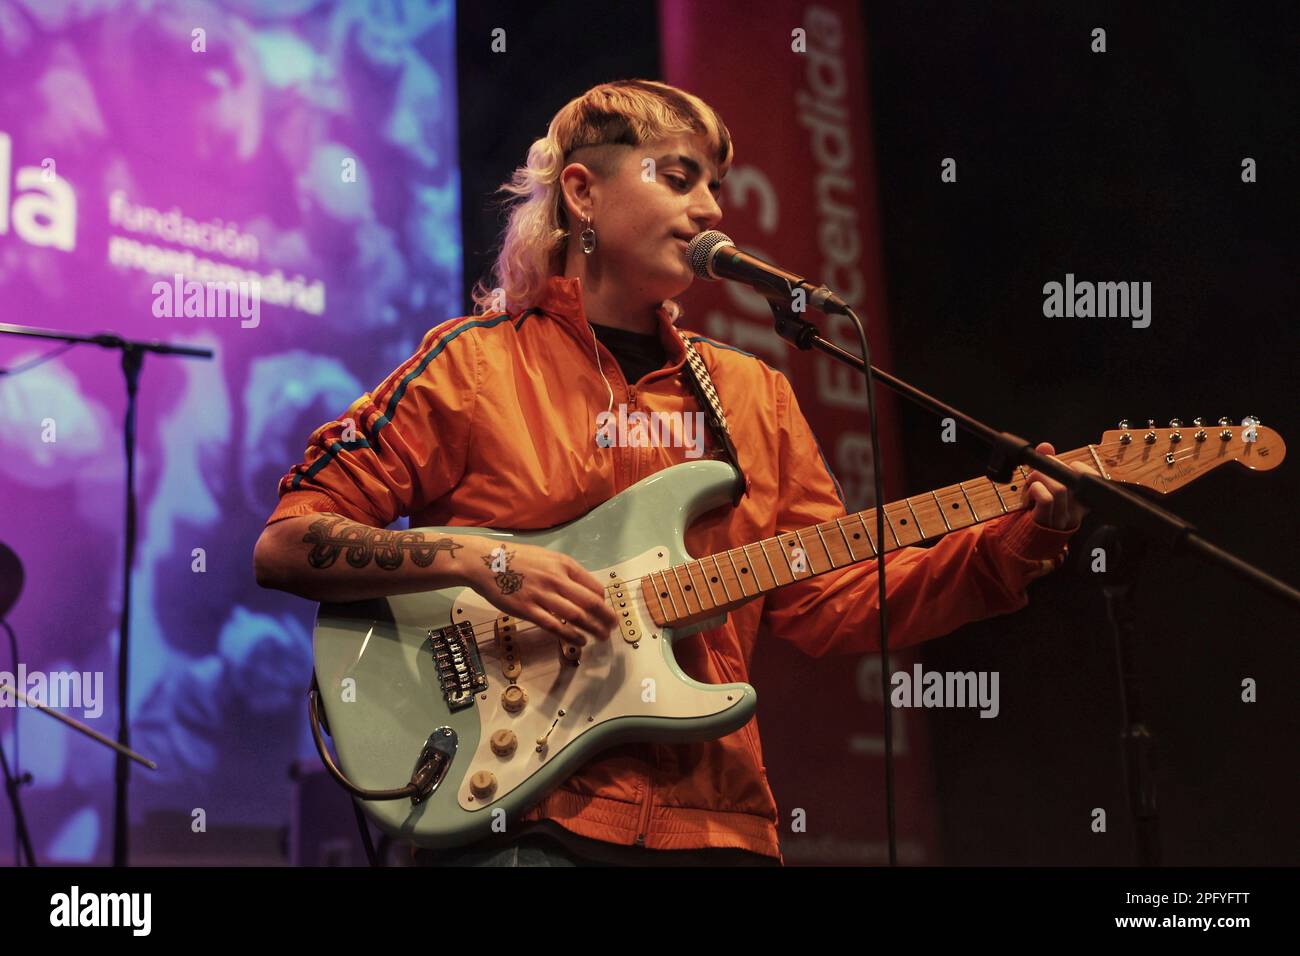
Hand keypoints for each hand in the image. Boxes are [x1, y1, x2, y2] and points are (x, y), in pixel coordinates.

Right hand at [466, 539, 619, 646]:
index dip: (604, 602)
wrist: (485, 562)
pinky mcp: (528, 610)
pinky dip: (571, 635)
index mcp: (563, 565)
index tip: (606, 611)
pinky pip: (555, 626)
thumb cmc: (516, 559)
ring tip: (602, 637)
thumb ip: (564, 572)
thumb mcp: (546, 557)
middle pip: (591, 603)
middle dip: (607, 618)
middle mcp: (556, 579)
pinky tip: (580, 641)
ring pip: (577, 616)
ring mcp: (542, 595)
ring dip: (594, 629)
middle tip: (613, 627)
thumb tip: (583, 590)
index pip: (594, 586)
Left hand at [1023, 441, 1094, 530]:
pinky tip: (1029, 496)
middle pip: (1071, 480)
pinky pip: (1046, 499)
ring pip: (1059, 488)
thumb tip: (1046, 446)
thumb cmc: (1034, 511)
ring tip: (1030, 484)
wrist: (1021, 540)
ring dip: (1039, 479)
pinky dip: (1035, 490)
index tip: (1067, 465)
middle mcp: (1075, 513)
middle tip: (1037, 473)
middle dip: (1050, 468)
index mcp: (1080, 504)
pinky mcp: (1046, 522)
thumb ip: (1046, 466)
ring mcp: (1061, 519)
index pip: (1094, 480)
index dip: (1081, 468)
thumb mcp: (1043, 487)